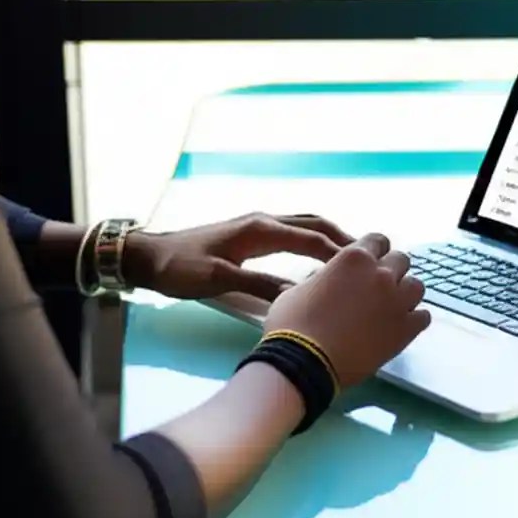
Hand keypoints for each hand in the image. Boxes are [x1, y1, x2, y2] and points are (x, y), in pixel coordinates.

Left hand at [122, 213, 352, 300]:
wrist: (148, 257)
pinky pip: (293, 232)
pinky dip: (313, 240)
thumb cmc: (180, 268)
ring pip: (304, 224)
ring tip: (352, 255)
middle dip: (343, 238)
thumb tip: (298, 295)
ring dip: (329, 236)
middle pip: (314, 224)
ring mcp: (257, 225)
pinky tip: (317, 257)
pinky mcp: (250, 234)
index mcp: (260, 229)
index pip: (310, 238)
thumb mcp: (218, 280)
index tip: (362, 269)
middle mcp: (263, 221)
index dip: (338, 254)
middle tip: (369, 257)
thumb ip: (259, 286)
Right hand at [262, 233, 430, 388]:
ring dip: (405, 293)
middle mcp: (381, 274)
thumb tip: (322, 279)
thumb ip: (320, 278)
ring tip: (392, 307)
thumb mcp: (298, 289)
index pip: (378, 240)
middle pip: (401, 260)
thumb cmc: (292, 324)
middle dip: (391, 270)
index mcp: (354, 258)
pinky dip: (414, 320)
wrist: (304, 361)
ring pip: (417, 286)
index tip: (370, 263)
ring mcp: (397, 301)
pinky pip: (424, 317)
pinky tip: (402, 327)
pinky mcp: (406, 329)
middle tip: (378, 288)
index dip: (374, 251)